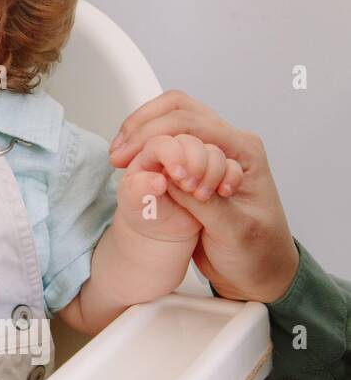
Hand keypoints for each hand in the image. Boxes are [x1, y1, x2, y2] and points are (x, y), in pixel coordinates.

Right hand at [109, 90, 299, 302]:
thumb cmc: (257, 252)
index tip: (132, 163)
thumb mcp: (234, 232)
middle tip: (120, 154)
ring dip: (141, 130)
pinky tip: (129, 160)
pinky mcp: (197, 163)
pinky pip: (167, 138)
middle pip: (179, 108)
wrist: (260, 270)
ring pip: (171, 117)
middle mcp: (229, 144)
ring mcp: (212, 151)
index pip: (193, 124)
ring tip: (120, 155)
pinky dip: (144, 143)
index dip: (155, 137)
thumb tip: (171, 180)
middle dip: (144, 126)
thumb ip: (205, 204)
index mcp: (244, 152)